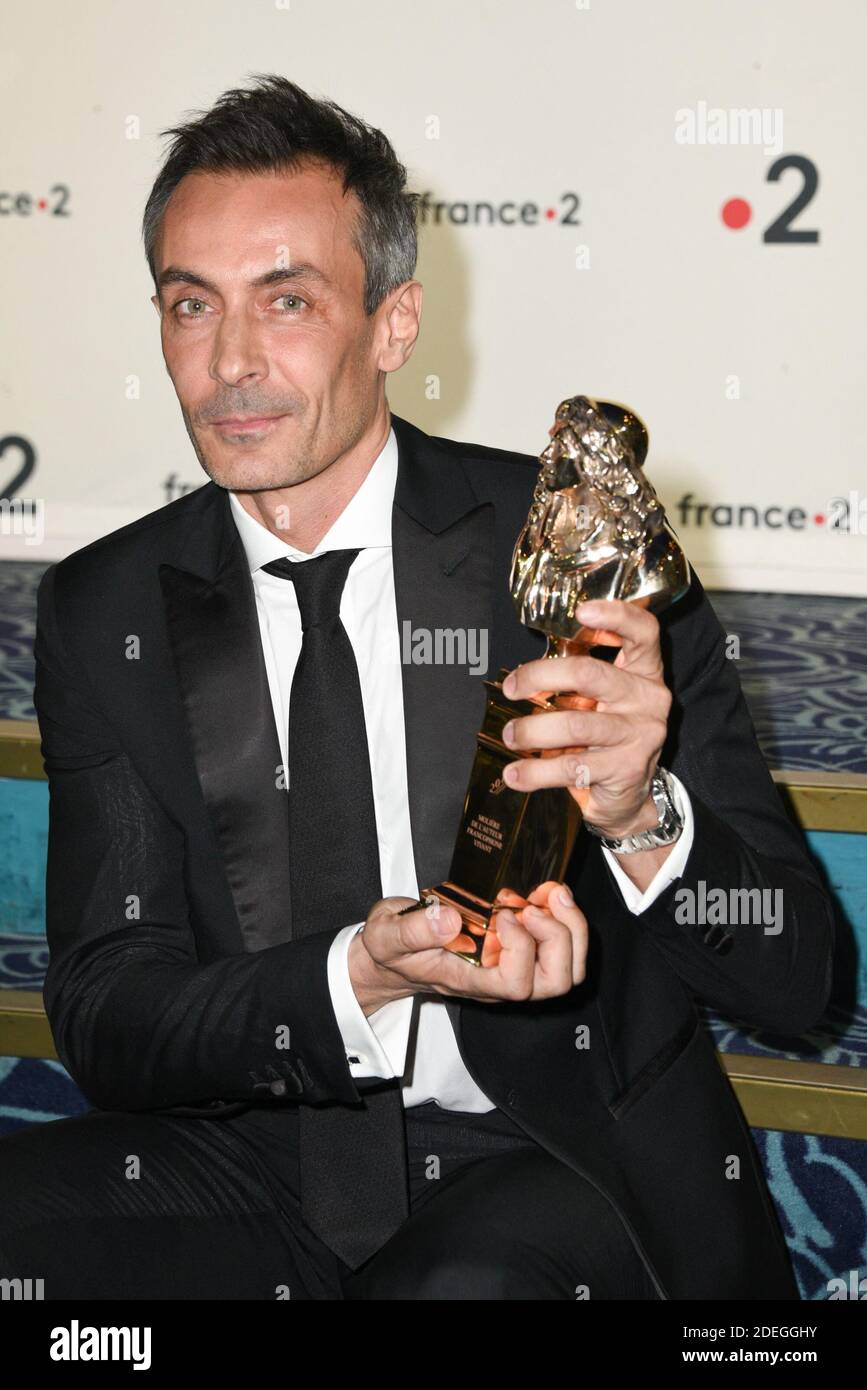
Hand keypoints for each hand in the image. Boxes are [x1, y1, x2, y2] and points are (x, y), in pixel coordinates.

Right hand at [349, 882, 587, 1014]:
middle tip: (537, 902)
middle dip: (559, 936)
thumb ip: (414, 929)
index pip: (515, 984)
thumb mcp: (388, 935)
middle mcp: (498, 981)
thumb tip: (449, 920)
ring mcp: (513, 968)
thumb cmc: (393, 949)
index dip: (521, 948)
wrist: (394, 955)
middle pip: (556, 981)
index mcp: (470, 980)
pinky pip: (561, 947)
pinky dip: (564, 918)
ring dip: (569, 926)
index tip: (501, 913)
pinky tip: (543, 894)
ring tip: (549, 893)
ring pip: (568, 967)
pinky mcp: (521, 952)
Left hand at [500, 598, 671, 838]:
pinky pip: (570, 767)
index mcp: (644, 671)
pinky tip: (515, 775)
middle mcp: (648, 699)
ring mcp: (640, 735)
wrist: (629, 798)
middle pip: (590, 674)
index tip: (582, 610)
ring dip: (532, 730)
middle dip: (540, 676)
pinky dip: (534, 771)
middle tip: (511, 688)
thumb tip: (524, 675)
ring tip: (511, 736)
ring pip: (575, 724)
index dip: (617, 615)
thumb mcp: (602, 701)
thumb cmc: (606, 738)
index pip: (644, 632)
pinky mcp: (626, 770)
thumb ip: (577, 679)